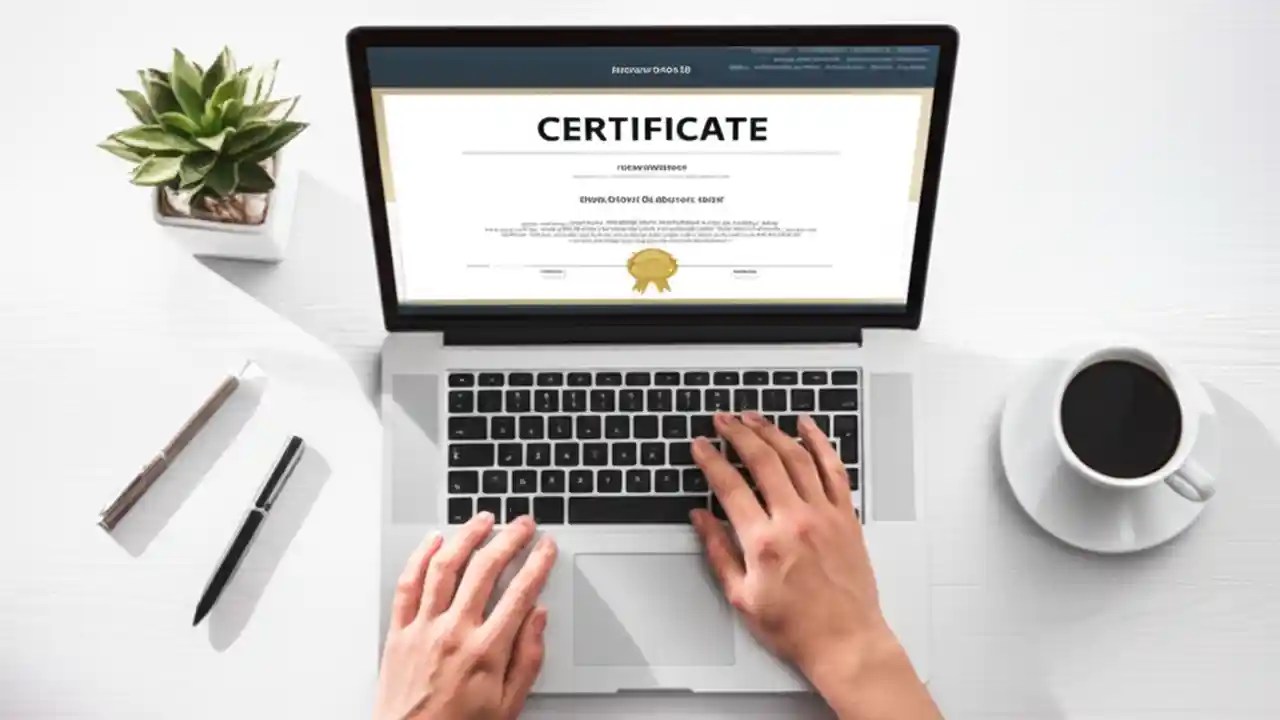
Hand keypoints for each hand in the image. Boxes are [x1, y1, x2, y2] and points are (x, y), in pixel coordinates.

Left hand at [374, 513, 556, 719]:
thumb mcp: (509, 705)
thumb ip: (528, 658)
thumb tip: (539, 617)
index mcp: (486, 651)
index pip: (520, 592)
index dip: (538, 563)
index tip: (547, 547)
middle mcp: (454, 633)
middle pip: (485, 569)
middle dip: (509, 539)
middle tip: (522, 524)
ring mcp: (423, 628)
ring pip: (445, 567)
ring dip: (467, 537)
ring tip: (483, 520)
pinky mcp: (399, 631)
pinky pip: (408, 584)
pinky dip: (420, 557)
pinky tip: (434, 541)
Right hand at [690, 412, 938, 719]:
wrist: (846, 642)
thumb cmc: (796, 627)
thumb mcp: (741, 596)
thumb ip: (718, 552)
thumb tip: (701, 519)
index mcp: (764, 542)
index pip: (729, 486)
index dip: (710, 460)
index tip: (700, 446)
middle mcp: (795, 521)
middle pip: (763, 461)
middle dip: (738, 434)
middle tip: (723, 420)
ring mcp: (824, 515)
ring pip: (796, 457)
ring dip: (772, 431)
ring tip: (754, 418)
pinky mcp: (846, 517)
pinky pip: (833, 469)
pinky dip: (819, 443)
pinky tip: (806, 426)